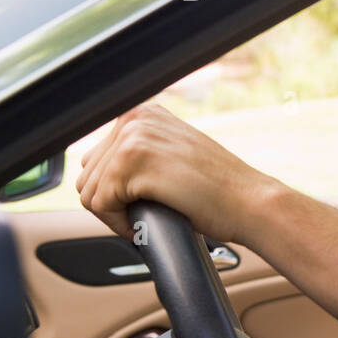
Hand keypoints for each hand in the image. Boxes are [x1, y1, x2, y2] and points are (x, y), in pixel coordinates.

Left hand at [75, 103, 272, 244]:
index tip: (141, 203)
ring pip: (90, 192)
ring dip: (115, 216)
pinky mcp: (132, 163)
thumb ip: (142, 152)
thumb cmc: (221, 189)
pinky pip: (100, 205)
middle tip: (144, 215)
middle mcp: (135, 118)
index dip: (115, 191)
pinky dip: (119, 225)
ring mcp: (132, 137)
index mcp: (143, 113)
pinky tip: (146, 225)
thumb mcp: (175, 154)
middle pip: (88, 175)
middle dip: (112, 204)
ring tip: (147, 220)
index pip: (96, 158)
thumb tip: (100, 173)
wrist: (250, 202)